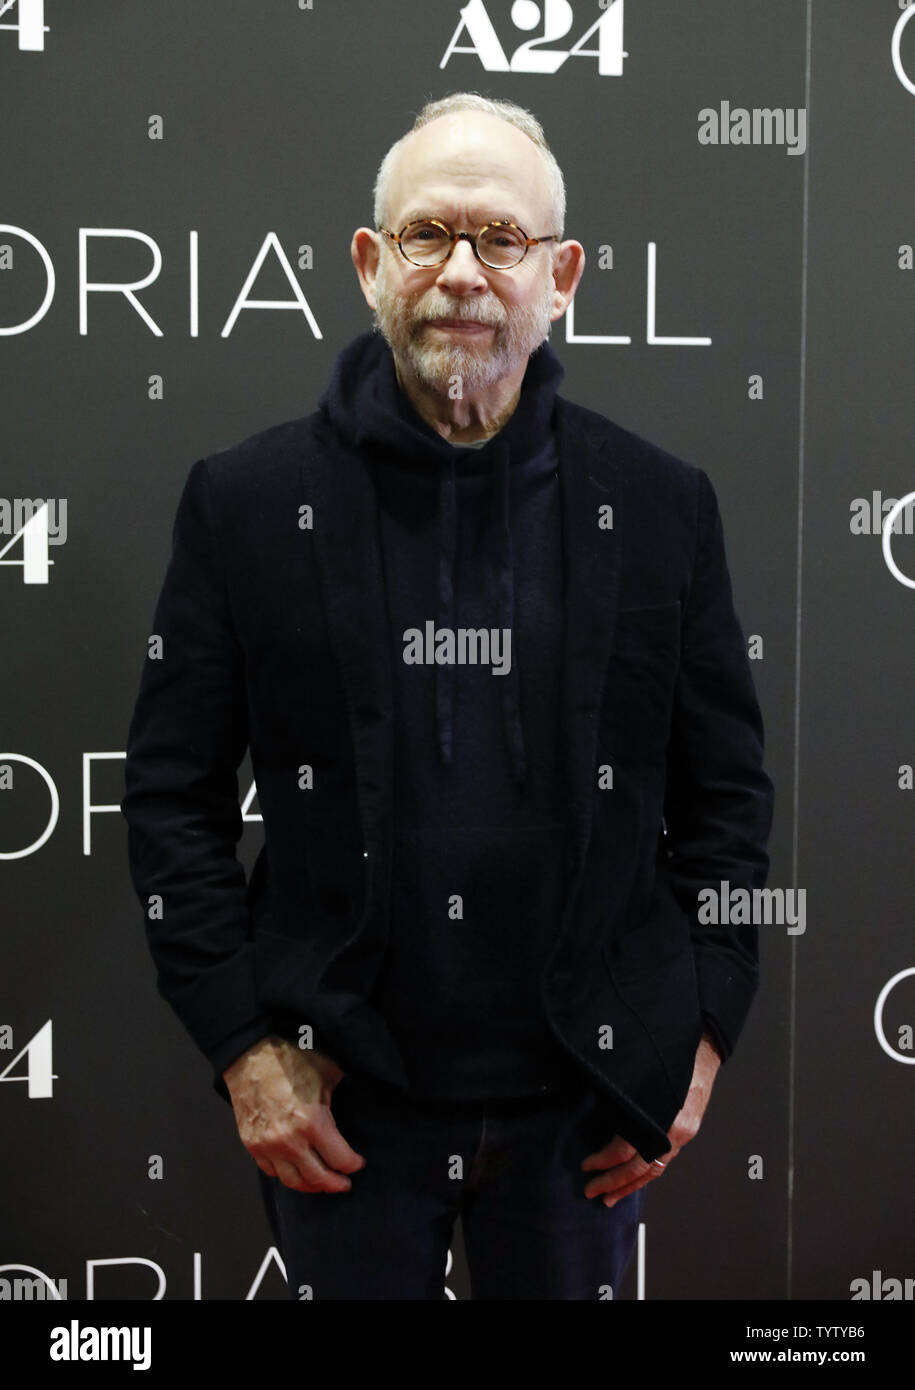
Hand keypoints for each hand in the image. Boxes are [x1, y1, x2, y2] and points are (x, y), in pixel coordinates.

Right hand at [222, 1036, 365, 1192]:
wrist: (251, 1056)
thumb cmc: (289, 1060)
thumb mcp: (328, 1072)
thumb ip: (343, 1093)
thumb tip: (364, 1093)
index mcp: (312, 1123)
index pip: (340, 1160)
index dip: (353, 1164)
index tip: (358, 1163)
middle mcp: (290, 1141)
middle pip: (318, 1178)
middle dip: (336, 1183)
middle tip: (344, 1183)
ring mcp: (268, 1146)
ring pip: (294, 1182)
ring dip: (312, 1186)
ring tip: (322, 1183)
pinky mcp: (252, 1146)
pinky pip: (272, 1172)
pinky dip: (287, 1176)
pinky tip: (297, 1171)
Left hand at [580, 1032, 721, 1206]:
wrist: (703, 1046)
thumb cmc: (668, 1052)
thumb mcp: (636, 1072)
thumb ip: (617, 1095)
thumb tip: (591, 1109)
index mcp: (658, 1116)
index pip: (626, 1149)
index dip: (603, 1160)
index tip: (586, 1165)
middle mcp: (673, 1130)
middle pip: (640, 1168)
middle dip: (614, 1183)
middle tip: (592, 1192)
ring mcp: (682, 1133)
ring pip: (655, 1170)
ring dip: (631, 1186)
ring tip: (611, 1198)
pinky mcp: (686, 1132)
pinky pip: (664, 1160)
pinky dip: (647, 1172)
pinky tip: (634, 1180)